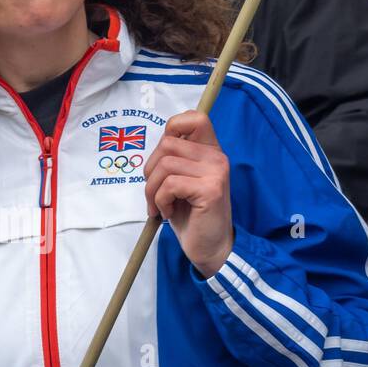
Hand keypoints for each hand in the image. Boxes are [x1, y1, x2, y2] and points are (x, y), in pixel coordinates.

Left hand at [143, 110, 233, 276]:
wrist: (211, 248)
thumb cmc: (191, 216)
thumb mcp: (180, 182)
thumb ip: (174, 159)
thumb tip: (156, 147)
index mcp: (210, 151)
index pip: (194, 118)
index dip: (172, 128)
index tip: (163, 158)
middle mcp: (217, 157)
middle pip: (167, 144)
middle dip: (150, 170)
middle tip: (153, 193)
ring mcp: (216, 172)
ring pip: (165, 165)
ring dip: (152, 190)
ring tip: (159, 206)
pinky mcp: (210, 190)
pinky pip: (170, 184)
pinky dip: (160, 201)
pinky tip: (167, 213)